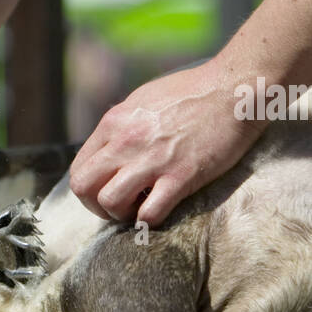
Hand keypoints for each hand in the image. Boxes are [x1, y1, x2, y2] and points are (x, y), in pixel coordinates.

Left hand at [69, 59, 268, 227]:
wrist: (233, 90)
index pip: (78, 167)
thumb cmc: (192, 91)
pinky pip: (149, 213)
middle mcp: (126, 141)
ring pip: (110, 202)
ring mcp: (152, 159)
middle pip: (83, 187)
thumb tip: (110, 148)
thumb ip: (122, 125)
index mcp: (115, 122)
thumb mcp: (143, 100)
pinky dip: (150, 220)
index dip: (88, 189)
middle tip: (120, 206)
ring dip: (122, 215)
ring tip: (140, 208)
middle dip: (96, 206)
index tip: (108, 191)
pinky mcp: (180, 176)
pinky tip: (162, 209)